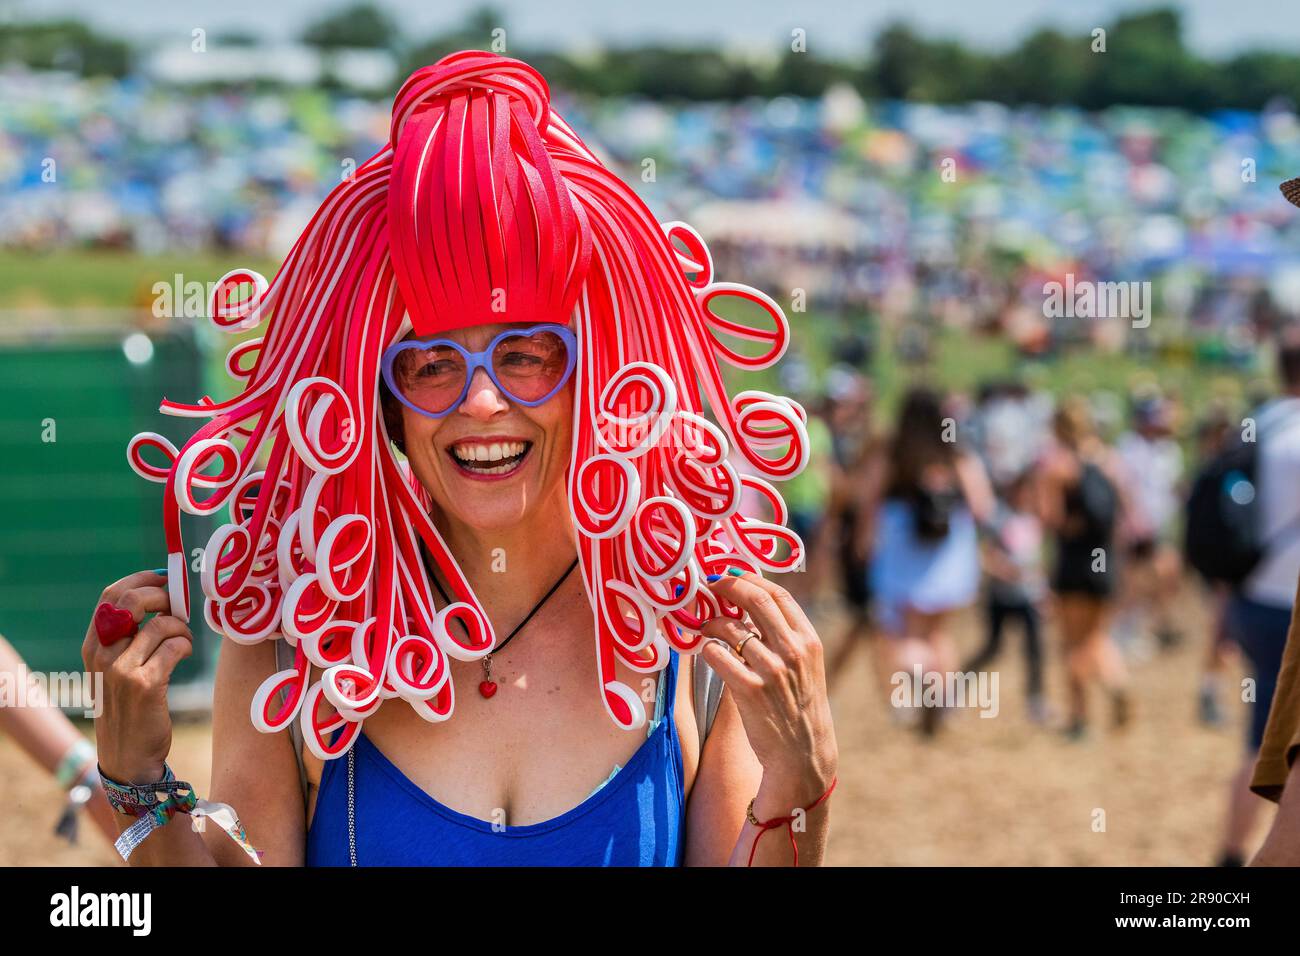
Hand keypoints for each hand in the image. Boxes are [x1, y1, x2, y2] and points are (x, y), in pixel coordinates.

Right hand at [82, 570, 192, 783]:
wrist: (127, 757)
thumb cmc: (130, 707)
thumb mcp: (117, 669)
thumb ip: (129, 637)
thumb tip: (163, 597)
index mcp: (93, 645)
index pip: (111, 595)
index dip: (141, 579)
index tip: (166, 579)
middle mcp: (102, 655)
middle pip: (133, 600)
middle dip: (163, 595)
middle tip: (179, 606)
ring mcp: (122, 670)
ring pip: (161, 624)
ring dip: (182, 628)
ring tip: (183, 642)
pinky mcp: (146, 685)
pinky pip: (174, 646)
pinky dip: (185, 646)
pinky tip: (183, 655)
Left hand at [697, 570, 837, 811]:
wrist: (802, 753)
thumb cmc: (799, 705)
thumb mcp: (805, 666)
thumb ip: (785, 636)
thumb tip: (752, 602)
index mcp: (808, 640)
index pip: (779, 594)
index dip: (751, 579)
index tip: (731, 575)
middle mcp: (793, 651)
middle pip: (755, 600)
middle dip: (727, 586)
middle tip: (710, 587)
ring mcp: (771, 671)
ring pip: (730, 627)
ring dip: (711, 622)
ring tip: (705, 627)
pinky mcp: (749, 691)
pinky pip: (717, 655)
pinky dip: (706, 649)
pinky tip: (706, 652)